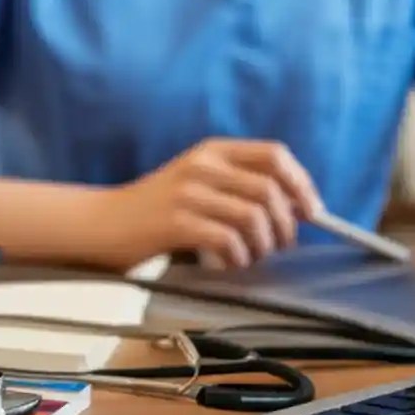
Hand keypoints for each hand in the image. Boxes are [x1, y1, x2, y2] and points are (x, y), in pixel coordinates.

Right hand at [104, 139, 324, 269]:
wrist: (102, 224)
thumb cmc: (157, 209)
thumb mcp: (200, 181)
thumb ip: (241, 185)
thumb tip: (297, 207)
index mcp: (214, 150)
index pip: (275, 155)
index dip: (301, 183)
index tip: (311, 210)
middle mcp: (203, 164)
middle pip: (270, 189)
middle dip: (286, 223)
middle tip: (281, 245)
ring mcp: (189, 192)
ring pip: (254, 217)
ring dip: (263, 245)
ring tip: (252, 256)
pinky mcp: (175, 221)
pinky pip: (228, 240)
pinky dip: (239, 257)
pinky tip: (230, 263)